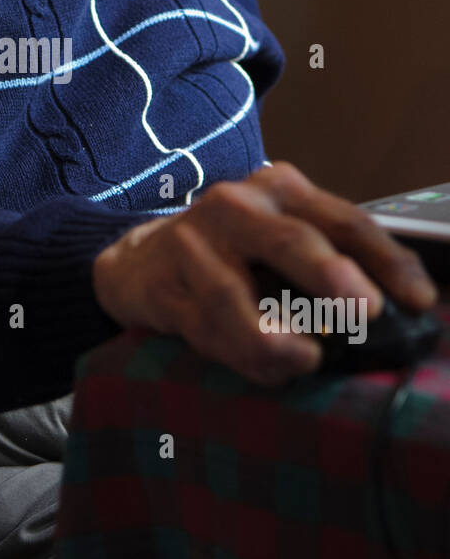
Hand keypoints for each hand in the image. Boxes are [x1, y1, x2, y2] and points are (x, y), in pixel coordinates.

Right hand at [91, 162, 438, 385]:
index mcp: (279, 190)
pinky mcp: (160, 283)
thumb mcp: (277, 239)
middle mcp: (236, 206)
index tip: (421, 301)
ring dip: (272, 334)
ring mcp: (193, 243)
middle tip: (365, 309)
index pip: (344, 219)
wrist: (137, 259)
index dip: (387, 260)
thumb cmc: (229, 253)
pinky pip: (201, 325)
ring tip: (307, 359)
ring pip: (233, 294)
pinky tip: (266, 368)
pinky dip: (237, 352)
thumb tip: (400, 313)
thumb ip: (328, 262)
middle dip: (329, 275)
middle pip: (288, 239)